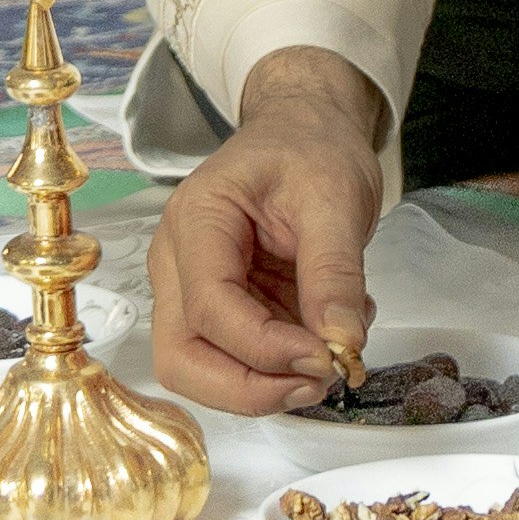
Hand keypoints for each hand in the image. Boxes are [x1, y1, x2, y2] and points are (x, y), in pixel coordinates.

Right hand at [145, 57, 385, 416]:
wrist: (306, 131)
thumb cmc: (310, 149)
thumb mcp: (336, 199)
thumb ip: (334, 273)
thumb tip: (340, 343)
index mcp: (197, 220)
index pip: (208, 308)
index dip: (264, 348)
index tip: (325, 357)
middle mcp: (177, 262)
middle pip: (181, 358)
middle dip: (248, 388)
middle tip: (317, 380)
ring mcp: (191, 289)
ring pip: (201, 371)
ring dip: (266, 383)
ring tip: (329, 352)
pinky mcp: (219, 309)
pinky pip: (235, 359)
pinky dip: (280, 367)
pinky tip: (325, 332)